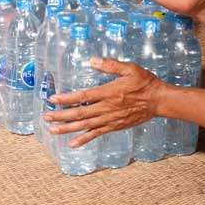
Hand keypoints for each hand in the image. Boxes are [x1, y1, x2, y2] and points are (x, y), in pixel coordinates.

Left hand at [44, 58, 163, 147]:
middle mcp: (107, 108)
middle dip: (61, 115)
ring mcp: (110, 119)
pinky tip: (72, 143)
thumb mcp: (130, 68)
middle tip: (46, 116)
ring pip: (85, 125)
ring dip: (67, 128)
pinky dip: (83, 139)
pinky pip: (96, 134)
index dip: (67, 98)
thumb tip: (92, 61)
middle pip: (79, 113)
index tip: (53, 99)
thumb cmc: (144, 83)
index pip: (83, 96)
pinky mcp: (114, 126)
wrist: (158, 101)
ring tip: (52, 130)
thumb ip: (110, 65)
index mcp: (108, 92)